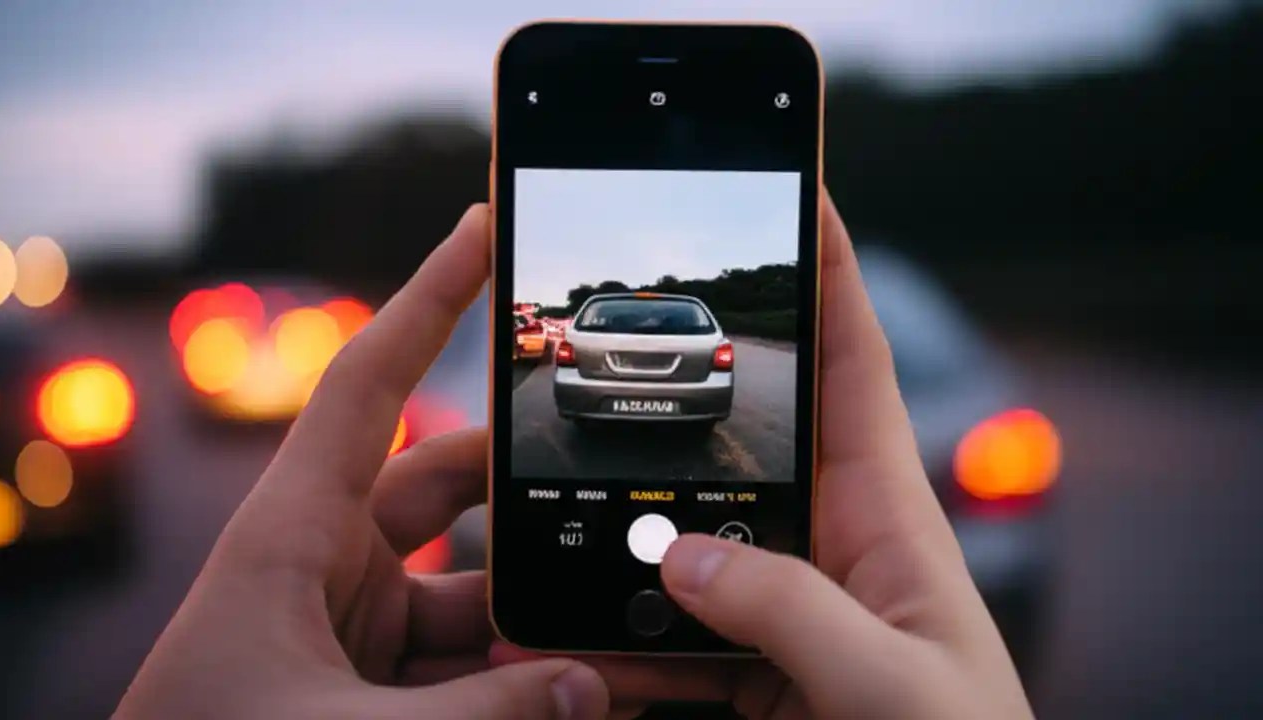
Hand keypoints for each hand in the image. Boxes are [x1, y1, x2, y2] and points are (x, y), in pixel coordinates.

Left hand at [116, 206, 608, 719]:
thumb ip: (485, 713)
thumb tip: (592, 687)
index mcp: (292, 533)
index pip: (371, 382)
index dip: (429, 296)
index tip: (484, 227)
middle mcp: (329, 564)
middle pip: (455, 484)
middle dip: (534, 485)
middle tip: (615, 478)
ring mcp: (358, 626)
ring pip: (477, 586)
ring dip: (539, 609)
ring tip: (620, 630)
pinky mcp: (381, 685)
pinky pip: (471, 660)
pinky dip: (525, 674)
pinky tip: (585, 692)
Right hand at [492, 193, 1033, 718]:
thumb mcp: (892, 686)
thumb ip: (793, 615)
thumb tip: (682, 559)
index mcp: (886, 518)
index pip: (854, 365)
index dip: (831, 274)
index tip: (796, 194)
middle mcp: (831, 545)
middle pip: (740, 443)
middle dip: (672, 402)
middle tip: (593, 365)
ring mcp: (788, 603)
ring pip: (687, 540)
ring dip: (622, 539)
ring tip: (548, 534)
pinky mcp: (756, 663)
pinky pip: (670, 631)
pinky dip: (618, 637)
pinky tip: (573, 644)